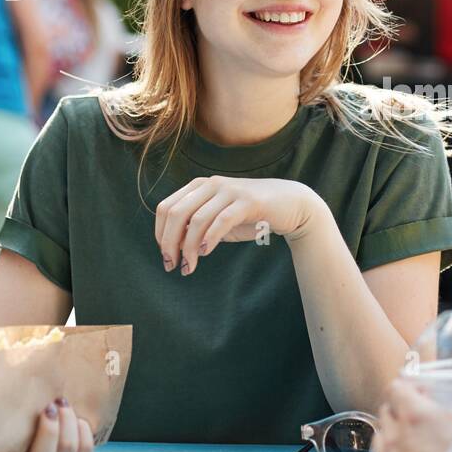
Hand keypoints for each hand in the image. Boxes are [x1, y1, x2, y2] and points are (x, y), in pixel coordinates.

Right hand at [0, 398, 93, 451]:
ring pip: (67, 451)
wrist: (49, 436)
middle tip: (50, 406)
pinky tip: (77, 420)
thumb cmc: (20, 427)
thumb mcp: (2, 425)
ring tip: (62, 404)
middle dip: (49, 429)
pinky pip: (85, 451)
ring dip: (68, 422)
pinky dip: (83, 430)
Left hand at [154, 175, 322, 275]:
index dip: (160, 234)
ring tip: (189, 267)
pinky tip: (206, 253)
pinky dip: (209, 239)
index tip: (167, 257)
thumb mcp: (218, 222)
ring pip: (196, 219)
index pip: (165, 208)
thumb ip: (196, 230)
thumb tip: (173, 247)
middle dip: (169, 243)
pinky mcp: (247, 201)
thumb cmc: (251, 216)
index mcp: (199, 187)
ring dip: (188, 248)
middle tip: (172, 265)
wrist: (290, 205)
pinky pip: (221, 220)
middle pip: (175, 213)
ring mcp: (229, 190)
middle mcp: (210, 184)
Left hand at [375, 378, 451, 451]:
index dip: (410, 388)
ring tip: (416, 445)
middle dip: (402, 410)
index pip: (398, 386)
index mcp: (417, 418)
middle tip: (422, 419)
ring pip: (381, 436)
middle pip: (387, 410)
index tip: (423, 393)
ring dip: (394, 435)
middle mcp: (395, 437)